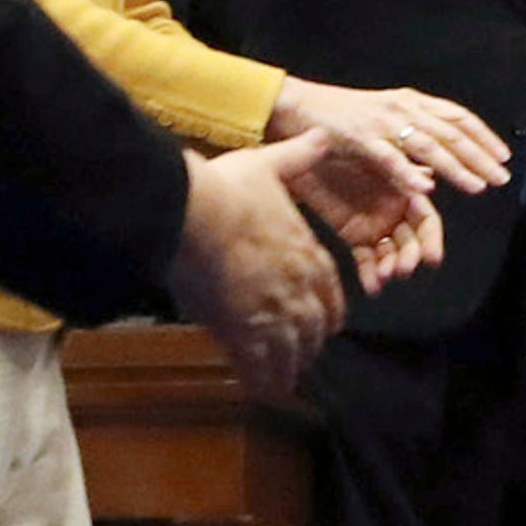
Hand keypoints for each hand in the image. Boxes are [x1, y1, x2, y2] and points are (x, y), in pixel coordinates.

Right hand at [167, 139, 357, 394]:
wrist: (193, 211)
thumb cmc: (229, 187)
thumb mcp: (270, 164)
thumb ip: (300, 155)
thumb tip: (323, 135)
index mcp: (310, 255)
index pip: (332, 297)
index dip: (326, 313)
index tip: (323, 324)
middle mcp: (300, 290)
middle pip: (316, 331)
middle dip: (308, 344)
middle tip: (298, 355)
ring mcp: (274, 314)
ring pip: (292, 354)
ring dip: (288, 367)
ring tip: (282, 379)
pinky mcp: (243, 332)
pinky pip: (261, 368)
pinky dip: (264, 381)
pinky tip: (261, 390)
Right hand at [266, 75, 511, 198]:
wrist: (295, 106)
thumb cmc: (339, 118)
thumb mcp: (383, 120)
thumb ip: (410, 137)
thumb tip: (436, 168)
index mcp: (409, 101)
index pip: (456, 116)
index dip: (483, 136)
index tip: (504, 156)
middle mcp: (401, 108)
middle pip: (450, 132)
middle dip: (480, 156)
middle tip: (502, 177)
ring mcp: (381, 122)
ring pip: (427, 145)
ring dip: (456, 167)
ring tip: (478, 186)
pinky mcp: (358, 138)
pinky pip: (389, 159)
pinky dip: (408, 173)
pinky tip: (426, 189)